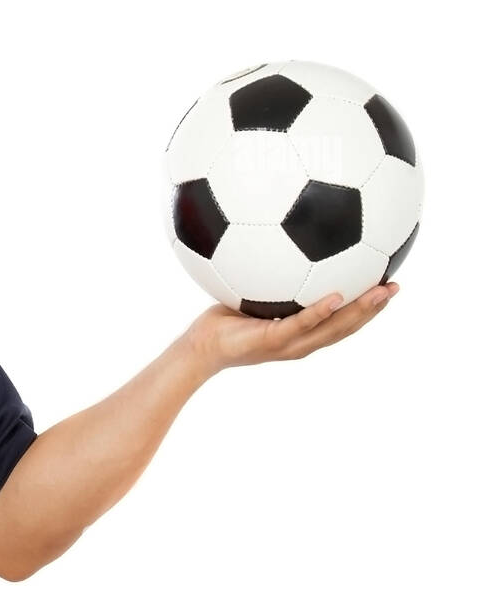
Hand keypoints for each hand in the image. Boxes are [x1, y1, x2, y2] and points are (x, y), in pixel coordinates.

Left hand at [185, 282, 399, 377]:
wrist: (199, 348)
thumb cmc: (224, 322)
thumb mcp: (253, 296)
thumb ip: (273, 281)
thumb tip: (281, 246)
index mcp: (302, 333)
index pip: (342, 322)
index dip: (367, 308)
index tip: (388, 285)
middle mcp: (300, 342)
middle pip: (347, 327)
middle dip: (374, 308)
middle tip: (397, 286)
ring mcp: (288, 344)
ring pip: (332, 329)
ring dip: (359, 311)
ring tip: (381, 292)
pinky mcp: (270, 341)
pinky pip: (299, 325)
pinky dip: (319, 312)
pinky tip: (336, 297)